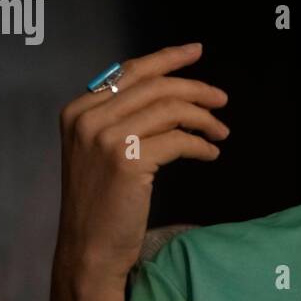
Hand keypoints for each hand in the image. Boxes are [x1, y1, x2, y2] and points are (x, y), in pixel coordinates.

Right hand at [53, 43, 228, 285]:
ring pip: (170, 109)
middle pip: (154, 86)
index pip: (130, 71)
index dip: (167, 58)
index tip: (195, 51)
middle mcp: (88, 118)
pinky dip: (201, 144)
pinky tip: (210, 153)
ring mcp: (105, 138)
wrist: (88, 248)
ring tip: (221, 132)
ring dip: (204, 119)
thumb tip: (170, 94)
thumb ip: (122, 119)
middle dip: (195, 88)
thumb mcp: (99, 152)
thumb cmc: (100, 204)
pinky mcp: (128, 159)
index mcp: (78, 110)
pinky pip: (178, 139)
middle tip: (221, 100)